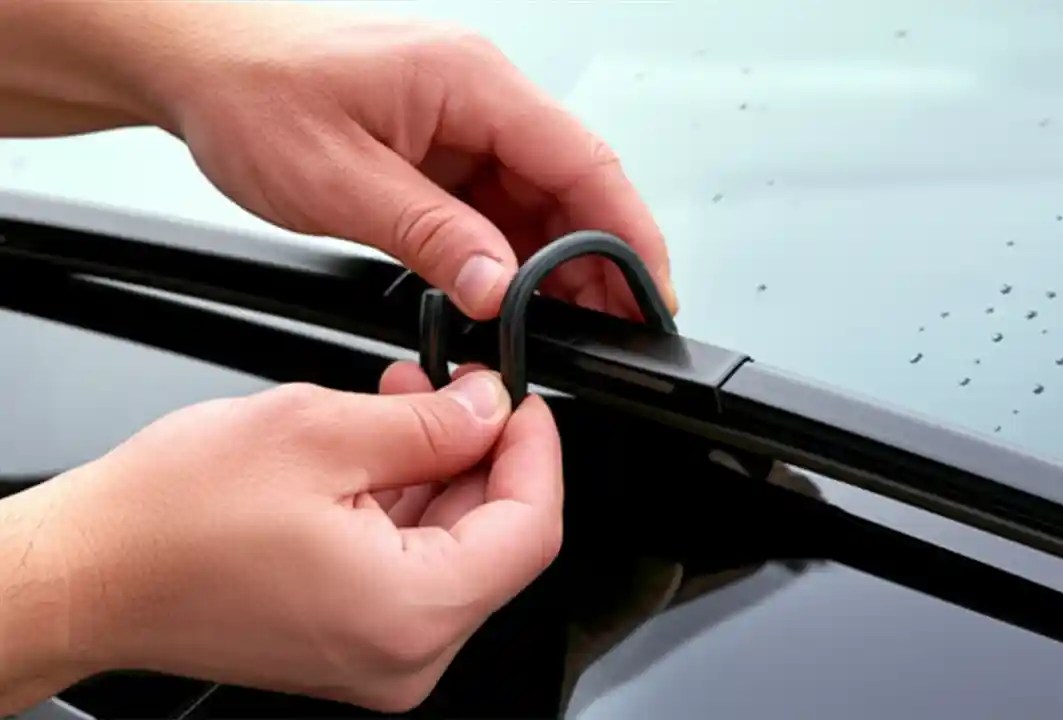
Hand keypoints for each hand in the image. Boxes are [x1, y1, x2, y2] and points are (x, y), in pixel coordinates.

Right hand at [1, 365, 562, 712]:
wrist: (86, 574)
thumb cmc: (170, 520)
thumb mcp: (320, 432)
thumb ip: (431, 422)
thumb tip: (491, 409)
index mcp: (410, 611)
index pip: (531, 530)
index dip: (537, 452)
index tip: (521, 399)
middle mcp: (405, 654)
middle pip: (497, 541)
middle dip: (485, 453)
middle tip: (460, 387)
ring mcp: (378, 655)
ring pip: (455, 549)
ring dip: (443, 471)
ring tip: (409, 403)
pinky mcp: (350, 641)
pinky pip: (411, 567)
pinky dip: (408, 504)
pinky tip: (382, 448)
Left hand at [140, 3, 676, 320]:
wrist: (196, 61)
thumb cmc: (253, 90)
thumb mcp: (340, 178)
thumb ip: (430, 236)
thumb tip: (499, 285)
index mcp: (472, 81)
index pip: (583, 159)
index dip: (628, 231)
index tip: (651, 290)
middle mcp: (480, 94)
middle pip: (574, 183)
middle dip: (600, 259)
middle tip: (613, 329)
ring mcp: (463, 120)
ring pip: (539, 199)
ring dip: (555, 263)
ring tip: (563, 324)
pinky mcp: (442, 146)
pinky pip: (497, 202)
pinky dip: (511, 252)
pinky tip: (510, 294)